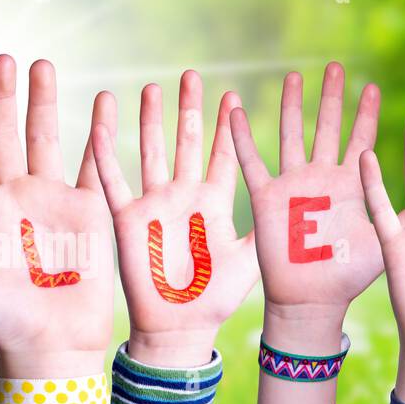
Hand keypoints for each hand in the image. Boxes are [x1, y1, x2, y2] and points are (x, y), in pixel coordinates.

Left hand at [0, 55, 114, 377]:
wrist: (53, 349)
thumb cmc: (2, 325)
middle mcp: (13, 200)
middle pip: (4, 137)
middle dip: (2, 98)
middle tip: (0, 59)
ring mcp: (51, 202)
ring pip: (45, 140)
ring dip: (42, 102)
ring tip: (40, 64)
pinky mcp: (88, 211)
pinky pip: (92, 163)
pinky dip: (96, 133)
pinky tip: (99, 101)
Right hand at [91, 71, 257, 366]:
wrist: (179, 328)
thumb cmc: (217, 300)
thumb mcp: (251, 259)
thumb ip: (267, 227)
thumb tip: (303, 202)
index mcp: (214, 203)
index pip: (221, 154)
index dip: (225, 125)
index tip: (231, 92)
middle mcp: (184, 197)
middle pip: (185, 142)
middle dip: (188, 108)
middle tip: (191, 74)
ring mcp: (155, 205)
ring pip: (151, 151)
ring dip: (150, 120)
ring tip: (151, 88)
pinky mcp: (128, 220)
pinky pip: (114, 181)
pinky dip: (105, 153)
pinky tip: (100, 123)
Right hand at [230, 62, 382, 350]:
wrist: (312, 301)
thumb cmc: (351, 277)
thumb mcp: (389, 241)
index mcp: (351, 186)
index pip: (361, 140)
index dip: (365, 114)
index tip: (372, 86)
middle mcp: (321, 180)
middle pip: (326, 128)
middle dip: (331, 98)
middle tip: (336, 67)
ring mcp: (292, 186)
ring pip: (291, 136)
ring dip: (291, 107)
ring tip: (294, 76)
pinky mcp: (266, 199)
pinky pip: (251, 162)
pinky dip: (240, 136)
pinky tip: (233, 108)